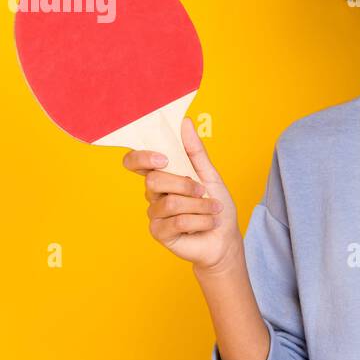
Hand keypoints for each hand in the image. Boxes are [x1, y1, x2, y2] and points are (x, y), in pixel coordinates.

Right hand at [122, 116, 242, 272]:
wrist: (225, 237)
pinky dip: (201, 221)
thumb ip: (195, 150)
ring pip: (171, 202)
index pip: (134, 162)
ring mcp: (154, 214)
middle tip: (203, 191)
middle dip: (185, 184)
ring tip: (213, 210)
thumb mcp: (210, 174)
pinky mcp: (160, 233)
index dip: (142, 157)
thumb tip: (185, 122)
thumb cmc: (216, 205)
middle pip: (154, 180)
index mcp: (161, 175)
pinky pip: (178, 222)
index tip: (165, 158)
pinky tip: (209, 223)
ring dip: (200, 206)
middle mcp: (153, 194)